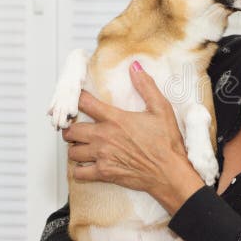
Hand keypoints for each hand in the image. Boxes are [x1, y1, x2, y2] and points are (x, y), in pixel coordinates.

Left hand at [62, 61, 204, 212]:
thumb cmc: (167, 143)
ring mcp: (102, 156)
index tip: (78, 99)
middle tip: (78, 127)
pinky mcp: (104, 173)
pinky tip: (87, 165)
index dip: (77, 98)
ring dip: (75, 147)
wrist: (170, 172)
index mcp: (115, 119)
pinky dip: (79, 169)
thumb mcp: (161, 109)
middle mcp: (104, 137)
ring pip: (72, 151)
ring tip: (82, 145)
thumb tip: (135, 67)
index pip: (85, 103)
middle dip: (71, 127)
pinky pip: (78, 173)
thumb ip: (146, 87)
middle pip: (71, 129)